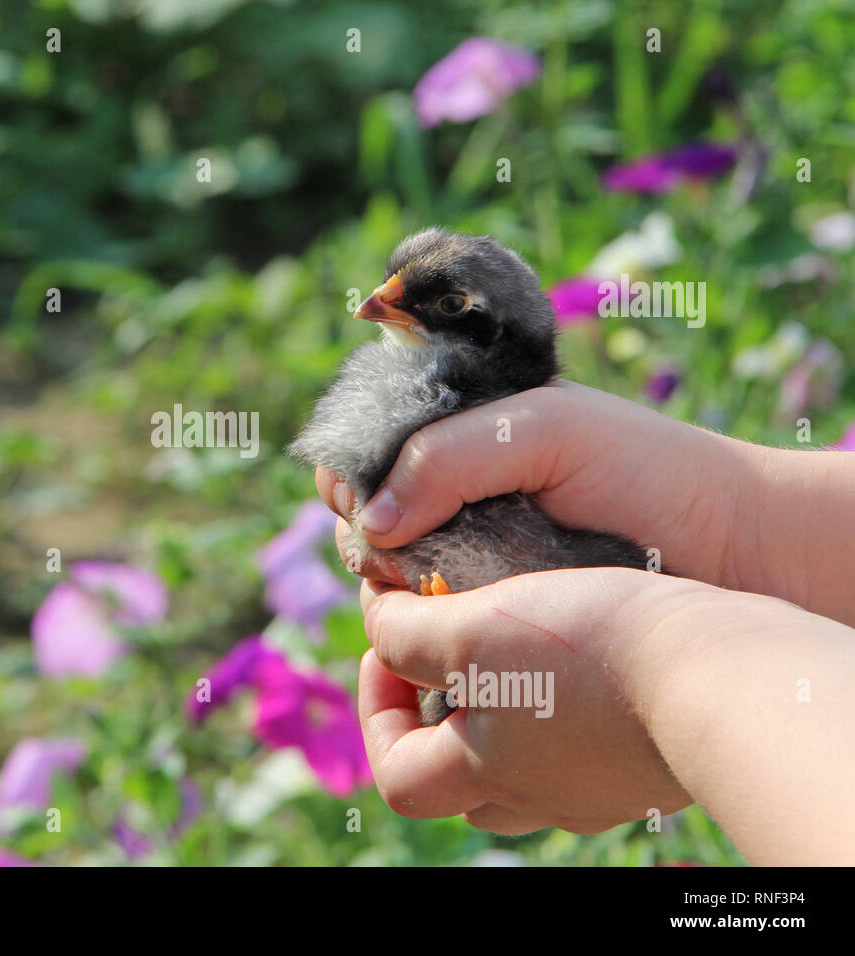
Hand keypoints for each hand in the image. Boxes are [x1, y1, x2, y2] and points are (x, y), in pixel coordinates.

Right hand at [317, 380, 854, 626]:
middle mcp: (454, 492)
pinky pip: (430, 617)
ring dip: (393, 581)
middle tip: (401, 551)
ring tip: (433, 585)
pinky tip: (443, 619)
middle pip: (363, 514)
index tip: (356, 500)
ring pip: (388, 573)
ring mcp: (469, 554)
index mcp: (459, 431)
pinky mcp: (491, 610)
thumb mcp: (544, 433)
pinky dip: (424, 618)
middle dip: (367, 533)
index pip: (364, 449)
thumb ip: (447, 457)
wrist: (737, 547)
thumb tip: (368, 521)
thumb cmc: (647, 470)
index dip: (347, 474)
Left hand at [357, 567, 698, 834]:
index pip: (397, 776)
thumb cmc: (589, 653)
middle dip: (435, 715)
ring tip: (506, 640)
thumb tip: (378, 625)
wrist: (723, 674)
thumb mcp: (473, 629)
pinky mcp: (645, 755)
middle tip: (446, 648)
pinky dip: (559, 699)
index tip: (391, 644)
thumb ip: (407, 634)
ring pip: (523, 761)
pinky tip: (575, 645)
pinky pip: (583, 740)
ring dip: (499, 707)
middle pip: (458, 781)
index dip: (377, 709)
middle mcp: (541, 793)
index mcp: (487, 774)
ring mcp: (599, 782)